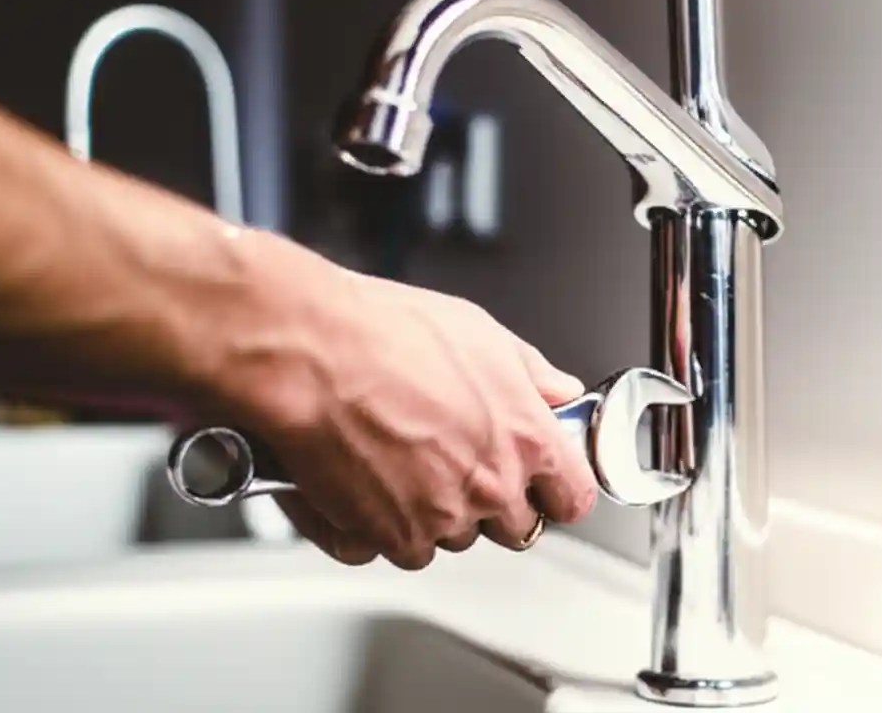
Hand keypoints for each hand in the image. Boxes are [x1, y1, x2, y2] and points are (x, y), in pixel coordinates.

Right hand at [203, 233, 596, 568]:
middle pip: (515, 528)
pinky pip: (392, 549)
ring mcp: (436, 519)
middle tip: (460, 464)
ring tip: (401, 462)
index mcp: (524, 439)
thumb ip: (533, 375)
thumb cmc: (386, 334)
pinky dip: (378, 526)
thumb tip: (559, 393)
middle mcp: (487, 487)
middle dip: (495, 503)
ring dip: (435, 513)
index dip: (557, 490)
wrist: (310, 353)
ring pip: (451, 538)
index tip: (546, 484)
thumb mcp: (482, 334)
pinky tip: (363, 483)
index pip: (572, 497)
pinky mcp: (382, 537)